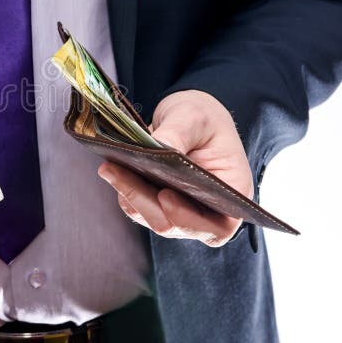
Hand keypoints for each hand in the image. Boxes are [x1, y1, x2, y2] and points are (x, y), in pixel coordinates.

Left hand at [97, 90, 253, 246]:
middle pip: (174, 224)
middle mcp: (207, 211)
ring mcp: (180, 210)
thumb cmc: (203, 116)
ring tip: (110, 168)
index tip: (165, 195)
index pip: (216, 227)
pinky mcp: (156, 202)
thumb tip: (154, 151)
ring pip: (150, 217)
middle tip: (117, 173)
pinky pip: (137, 206)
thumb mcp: (195, 117)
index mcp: (231, 195)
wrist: (188, 116)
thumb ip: (178, 133)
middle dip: (144, 200)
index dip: (189, 219)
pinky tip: (112, 169)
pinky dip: (124, 189)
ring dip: (129, 194)